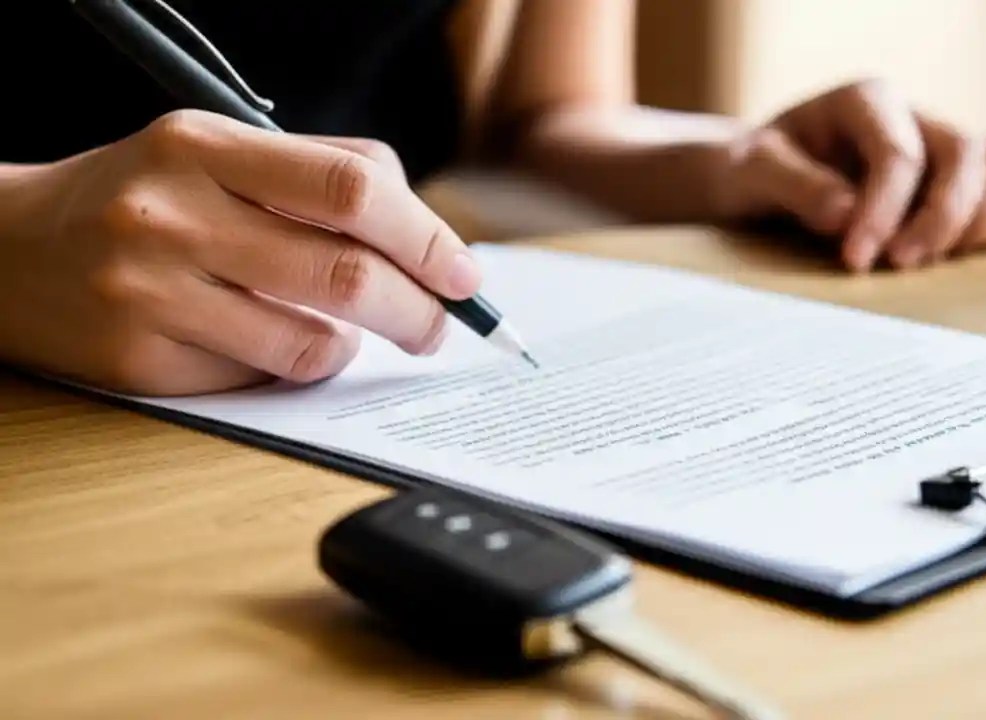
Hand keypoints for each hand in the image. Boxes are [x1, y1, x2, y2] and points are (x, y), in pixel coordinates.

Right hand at [0, 110, 479, 395]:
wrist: (8, 251)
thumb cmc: (143, 198)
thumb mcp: (217, 154)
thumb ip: (320, 176)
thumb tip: (431, 241)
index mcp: (203, 146)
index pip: (352, 189)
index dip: (427, 237)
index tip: (464, 275)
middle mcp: (172, 215)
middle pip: (347, 276)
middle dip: (418, 311)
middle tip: (438, 326)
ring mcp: (149, 293)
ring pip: (312, 343)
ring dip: (356, 346)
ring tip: (353, 334)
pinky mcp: (140, 361)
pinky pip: (261, 378)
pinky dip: (296, 366)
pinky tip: (279, 344)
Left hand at [719, 79, 985, 271]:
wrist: (762, 176)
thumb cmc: (758, 170)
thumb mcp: (754, 171)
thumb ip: (796, 185)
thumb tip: (846, 213)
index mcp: (865, 100)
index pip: (898, 153)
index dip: (884, 211)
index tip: (856, 259)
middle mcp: (914, 114)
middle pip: (963, 152)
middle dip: (940, 218)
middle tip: (900, 265)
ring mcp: (943, 143)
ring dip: (985, 218)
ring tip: (938, 263)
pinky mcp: (960, 176)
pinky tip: (962, 255)